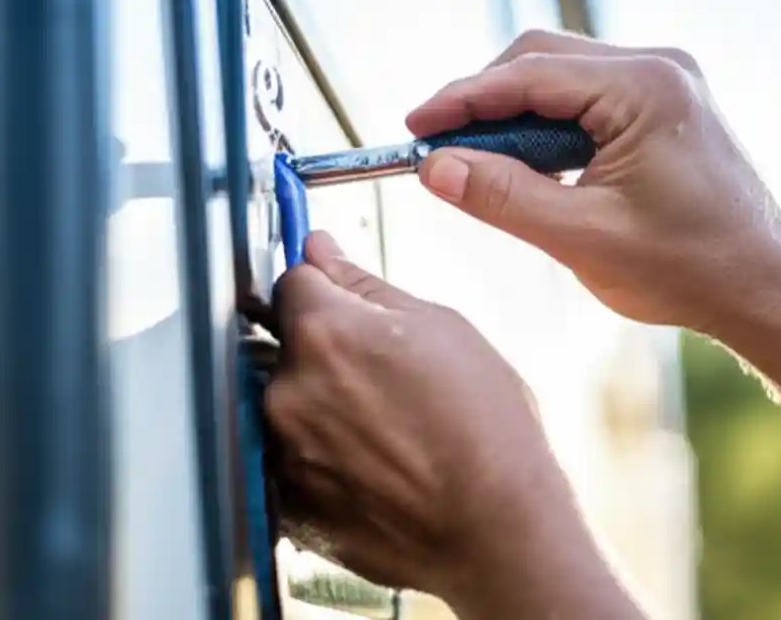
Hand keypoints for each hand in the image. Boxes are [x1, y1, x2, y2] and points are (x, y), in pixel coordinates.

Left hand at [267, 231, 635, 617]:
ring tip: (387, 431)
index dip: (324, 288)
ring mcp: (282, 450)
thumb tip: (320, 250)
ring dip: (323, 405)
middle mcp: (288, 389)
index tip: (345, 303)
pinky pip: (292, 457)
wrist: (498, 532)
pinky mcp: (286, 500)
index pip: (292, 280)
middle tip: (387, 379)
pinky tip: (375, 466)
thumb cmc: (488, 430)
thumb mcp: (443, 329)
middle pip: (288, 345)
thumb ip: (365, 286)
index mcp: (324, 332)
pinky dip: (323, 456)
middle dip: (327, 352)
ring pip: (291, 403)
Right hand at [409, 30, 780, 330]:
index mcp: (644, 88)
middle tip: (439, 150)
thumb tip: (435, 168)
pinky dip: (547, 127)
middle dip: (484, 103)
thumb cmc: (687, 268)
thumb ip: (502, 197)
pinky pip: (586, 98)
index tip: (415, 127)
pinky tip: (528, 167)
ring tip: (479, 167)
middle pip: (541, 60)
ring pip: (560, 77)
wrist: (761, 287)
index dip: (462, 100)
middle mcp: (658, 68)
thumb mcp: (581, 237)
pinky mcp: (662, 105)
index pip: (528, 75)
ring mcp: (664, 83)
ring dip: (515, 117)